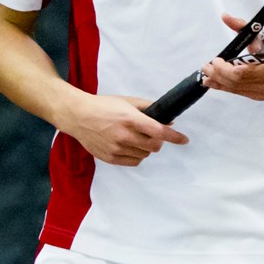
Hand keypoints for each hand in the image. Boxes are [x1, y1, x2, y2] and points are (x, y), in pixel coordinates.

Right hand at [61, 94, 188, 166]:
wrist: (78, 116)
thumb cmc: (104, 106)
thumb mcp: (128, 101)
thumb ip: (150, 109)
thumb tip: (169, 120)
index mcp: (130, 119)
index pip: (159, 132)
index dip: (175, 137)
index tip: (184, 140)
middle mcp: (124, 136)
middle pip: (154, 147)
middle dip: (157, 140)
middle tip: (150, 134)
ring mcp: (116, 149)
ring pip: (145, 155)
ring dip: (146, 148)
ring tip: (134, 138)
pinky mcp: (110, 158)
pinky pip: (134, 162)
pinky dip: (136, 155)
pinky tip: (128, 145)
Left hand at [199, 13, 263, 100]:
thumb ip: (243, 27)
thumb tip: (225, 17)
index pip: (242, 72)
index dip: (225, 69)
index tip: (216, 60)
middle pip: (236, 81)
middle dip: (219, 74)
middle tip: (206, 67)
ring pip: (237, 89)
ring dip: (219, 83)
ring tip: (207, 77)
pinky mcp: (262, 96)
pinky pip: (241, 93)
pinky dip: (227, 88)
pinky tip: (217, 84)